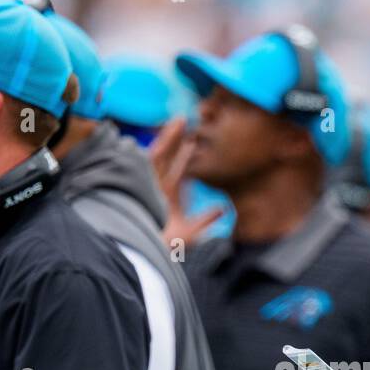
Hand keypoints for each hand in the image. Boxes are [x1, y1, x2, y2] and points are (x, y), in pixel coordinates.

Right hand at [148, 116, 222, 248]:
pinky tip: (167, 133)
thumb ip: (206, 220)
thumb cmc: (167, 246)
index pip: (180, 172)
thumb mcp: (192, 234)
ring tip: (181, 120)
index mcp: (170, 198)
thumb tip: (224, 208)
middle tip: (188, 120)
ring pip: (161, 155)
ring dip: (170, 137)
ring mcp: (151, 184)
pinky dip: (160, 146)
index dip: (187, 157)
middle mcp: (159, 187)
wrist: (148, 249)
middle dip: (177, 140)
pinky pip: (153, 161)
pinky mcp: (145, 182)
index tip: (195, 142)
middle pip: (169, 158)